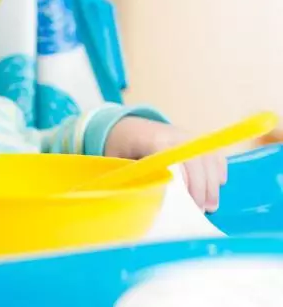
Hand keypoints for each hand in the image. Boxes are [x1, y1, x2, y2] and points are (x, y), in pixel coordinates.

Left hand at [105, 118, 227, 212]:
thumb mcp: (119, 163)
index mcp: (152, 140)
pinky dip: (218, 167)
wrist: (126, 127)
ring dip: (212, 183)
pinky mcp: (193, 138)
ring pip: (207, 157)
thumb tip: (148, 204)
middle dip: (201, 188)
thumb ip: (134, 178)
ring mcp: (185, 134)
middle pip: (195, 160)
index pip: (175, 160)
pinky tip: (219, 183)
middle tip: (201, 212)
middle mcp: (172, 134)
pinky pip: (211, 151)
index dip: (184, 183)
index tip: (187, 205)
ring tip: (210, 206)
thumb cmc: (120, 149)